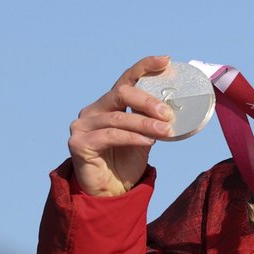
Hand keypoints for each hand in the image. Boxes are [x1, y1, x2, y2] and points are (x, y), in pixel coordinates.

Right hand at [69, 56, 176, 196]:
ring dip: (146, 124)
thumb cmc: (126, 163)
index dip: (145, 66)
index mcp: (108, 104)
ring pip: (118, 117)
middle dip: (148, 101)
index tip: (166, 60)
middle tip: (168, 113)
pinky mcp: (78, 143)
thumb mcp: (144, 137)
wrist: (110, 193)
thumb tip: (176, 108)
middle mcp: (93, 110)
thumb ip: (152, 121)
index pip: (127, 79)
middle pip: (121, 93)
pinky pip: (110, 135)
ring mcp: (82, 125)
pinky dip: (133, 137)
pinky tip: (149, 142)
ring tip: (166, 131)